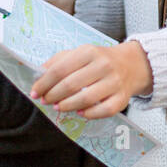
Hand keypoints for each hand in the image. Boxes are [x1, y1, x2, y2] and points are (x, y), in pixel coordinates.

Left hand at [29, 42, 152, 118]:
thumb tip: (39, 74)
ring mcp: (114, 82)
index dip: (44, 83)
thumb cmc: (100, 60)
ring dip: (67, 106)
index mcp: (89, 51)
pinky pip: (102, 111)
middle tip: (46, 101)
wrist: (132, 64)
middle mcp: (104, 65)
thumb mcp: (80, 53)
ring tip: (58, 107)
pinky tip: (79, 112)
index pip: (60, 69)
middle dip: (53, 95)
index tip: (34, 92)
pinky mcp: (121, 98)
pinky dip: (88, 114)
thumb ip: (59, 61)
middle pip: (71, 84)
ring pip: (85, 99)